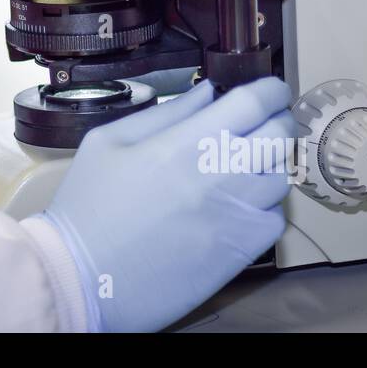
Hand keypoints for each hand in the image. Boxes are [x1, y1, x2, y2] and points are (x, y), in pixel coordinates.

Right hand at [41, 76, 296, 331]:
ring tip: (243, 166)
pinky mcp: (242, 251)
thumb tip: (206, 93)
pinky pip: (275, 218)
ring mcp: (237, 214)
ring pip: (282, 176)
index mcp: (188, 141)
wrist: (84, 277)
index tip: (267, 90)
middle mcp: (223, 173)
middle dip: (275, 121)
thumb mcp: (110, 141)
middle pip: (280, 135)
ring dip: (269, 164)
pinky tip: (239, 205)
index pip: (255, 102)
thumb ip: (165, 113)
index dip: (270, 90)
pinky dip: (266, 206)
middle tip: (257, 124)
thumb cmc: (88, 205)